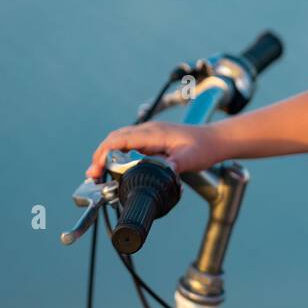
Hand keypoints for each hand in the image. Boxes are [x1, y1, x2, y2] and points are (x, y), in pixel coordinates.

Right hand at [85, 121, 225, 179]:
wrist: (214, 140)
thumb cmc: (203, 147)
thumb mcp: (190, 159)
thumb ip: (174, 165)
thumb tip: (160, 173)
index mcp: (154, 133)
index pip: (120, 139)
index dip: (104, 152)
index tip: (97, 169)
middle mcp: (148, 131)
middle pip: (115, 139)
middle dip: (100, 156)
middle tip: (93, 176)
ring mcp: (148, 134)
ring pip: (119, 141)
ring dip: (106, 155)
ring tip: (98, 174)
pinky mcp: (150, 140)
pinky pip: (127, 144)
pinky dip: (116, 155)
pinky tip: (114, 167)